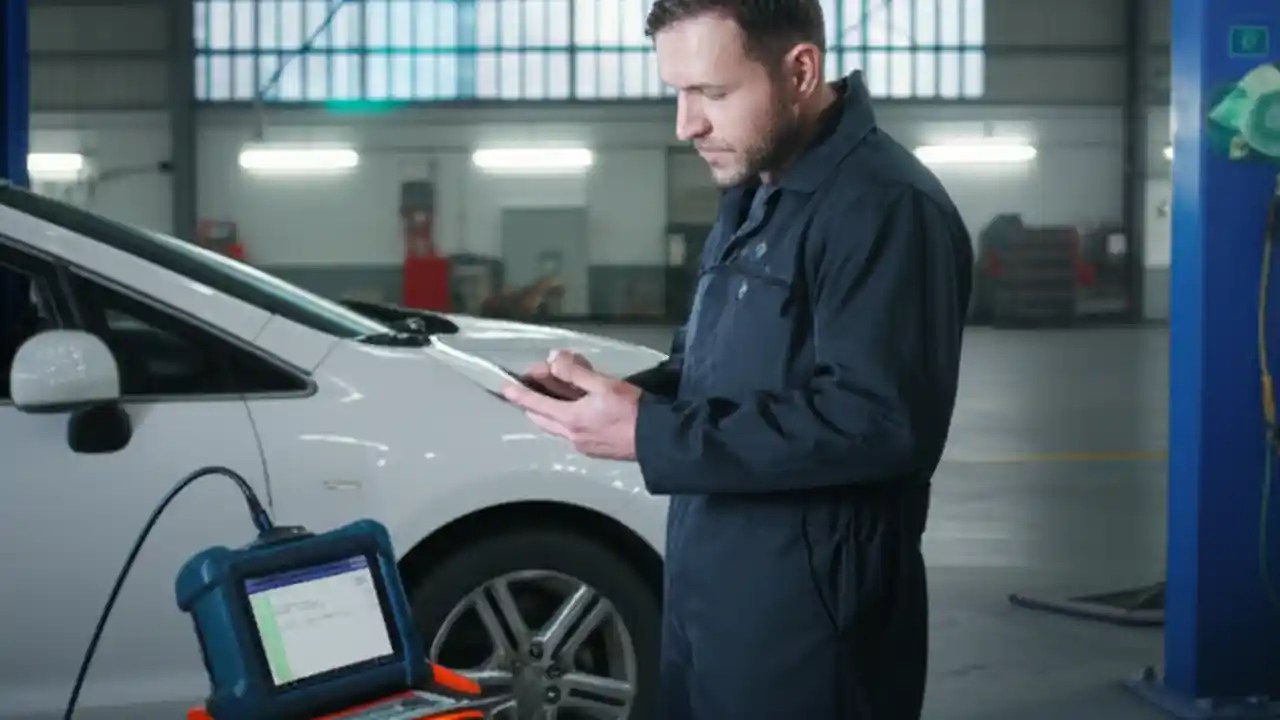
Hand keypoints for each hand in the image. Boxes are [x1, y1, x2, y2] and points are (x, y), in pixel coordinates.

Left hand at [502, 355, 640, 460]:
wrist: (656, 440)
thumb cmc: (631, 410)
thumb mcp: (604, 385)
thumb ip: (575, 372)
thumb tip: (553, 359)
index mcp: (570, 419)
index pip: (535, 404)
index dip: (519, 394)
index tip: (504, 388)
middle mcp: (571, 436)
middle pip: (541, 418)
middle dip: (532, 402)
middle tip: (532, 385)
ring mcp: (582, 446)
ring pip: (555, 426)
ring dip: (550, 410)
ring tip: (556, 393)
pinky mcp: (594, 450)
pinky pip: (569, 432)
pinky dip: (565, 417)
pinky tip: (577, 408)